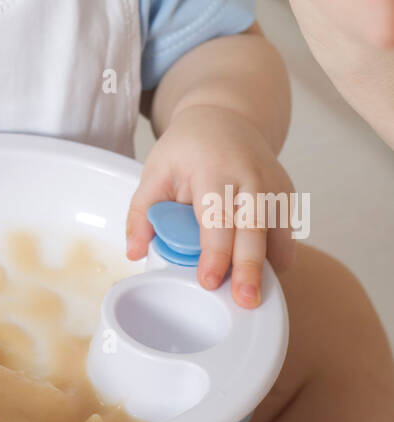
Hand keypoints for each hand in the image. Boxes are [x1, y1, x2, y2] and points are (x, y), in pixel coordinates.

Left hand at [127, 105, 296, 306]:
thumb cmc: (187, 149)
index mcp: (212, 168)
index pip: (216, 215)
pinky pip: (287, 233)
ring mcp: (273, 184)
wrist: (226, 118)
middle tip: (246, 302)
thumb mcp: (155, 170)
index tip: (209, 281)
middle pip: (254, 227)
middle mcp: (249, 175)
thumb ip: (142, 212)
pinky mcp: (287, 195)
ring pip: (277, 233)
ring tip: (257, 299)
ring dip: (268, 268)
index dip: (215, 252)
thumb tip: (135, 252)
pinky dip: (278, 257)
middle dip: (250, 267)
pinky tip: (262, 276)